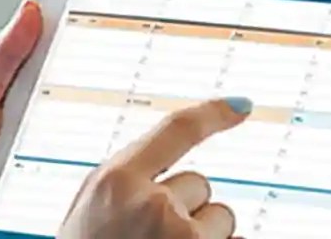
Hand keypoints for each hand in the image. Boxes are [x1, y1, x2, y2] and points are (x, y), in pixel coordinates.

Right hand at [58, 97, 253, 238]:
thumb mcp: (91, 209)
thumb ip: (129, 183)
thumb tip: (173, 169)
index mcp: (116, 180)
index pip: (175, 130)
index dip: (212, 114)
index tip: (239, 105)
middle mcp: (152, 204)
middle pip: (200, 185)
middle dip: (186, 209)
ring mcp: (182, 238)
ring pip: (220, 220)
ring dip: (202, 238)